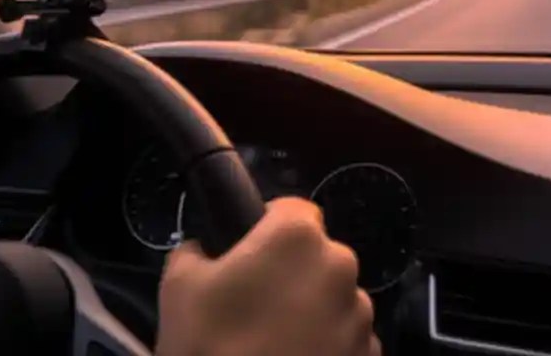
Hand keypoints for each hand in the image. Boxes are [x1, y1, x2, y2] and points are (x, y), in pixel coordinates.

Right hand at [156, 197, 378, 355]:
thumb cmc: (209, 346)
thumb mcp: (179, 286)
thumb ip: (197, 249)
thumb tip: (208, 248)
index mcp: (297, 236)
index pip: (291, 209)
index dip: (266, 228)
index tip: (247, 256)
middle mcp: (341, 266)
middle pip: (317, 255)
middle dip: (292, 272)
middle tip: (256, 305)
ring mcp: (361, 315)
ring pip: (335, 297)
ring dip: (313, 310)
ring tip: (277, 342)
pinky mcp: (371, 355)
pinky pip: (347, 337)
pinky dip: (328, 345)